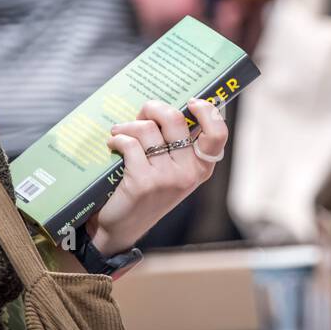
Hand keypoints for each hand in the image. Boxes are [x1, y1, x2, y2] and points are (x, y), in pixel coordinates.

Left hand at [90, 98, 227, 255]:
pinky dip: (117, 139)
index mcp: (201, 168)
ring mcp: (167, 179)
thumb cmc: (147, 192)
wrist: (122, 228)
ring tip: (120, 131)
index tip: (192, 102)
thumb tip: (166, 108)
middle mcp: (189, 173)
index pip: (217, 134)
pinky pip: (130, 144)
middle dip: (153, 108)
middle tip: (141, 114)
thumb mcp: (172, 172)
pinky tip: (113, 144)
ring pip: (147, 129)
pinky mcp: (143, 182)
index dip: (207, 111)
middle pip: (175, 119)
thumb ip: (178, 145)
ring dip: (128, 125)